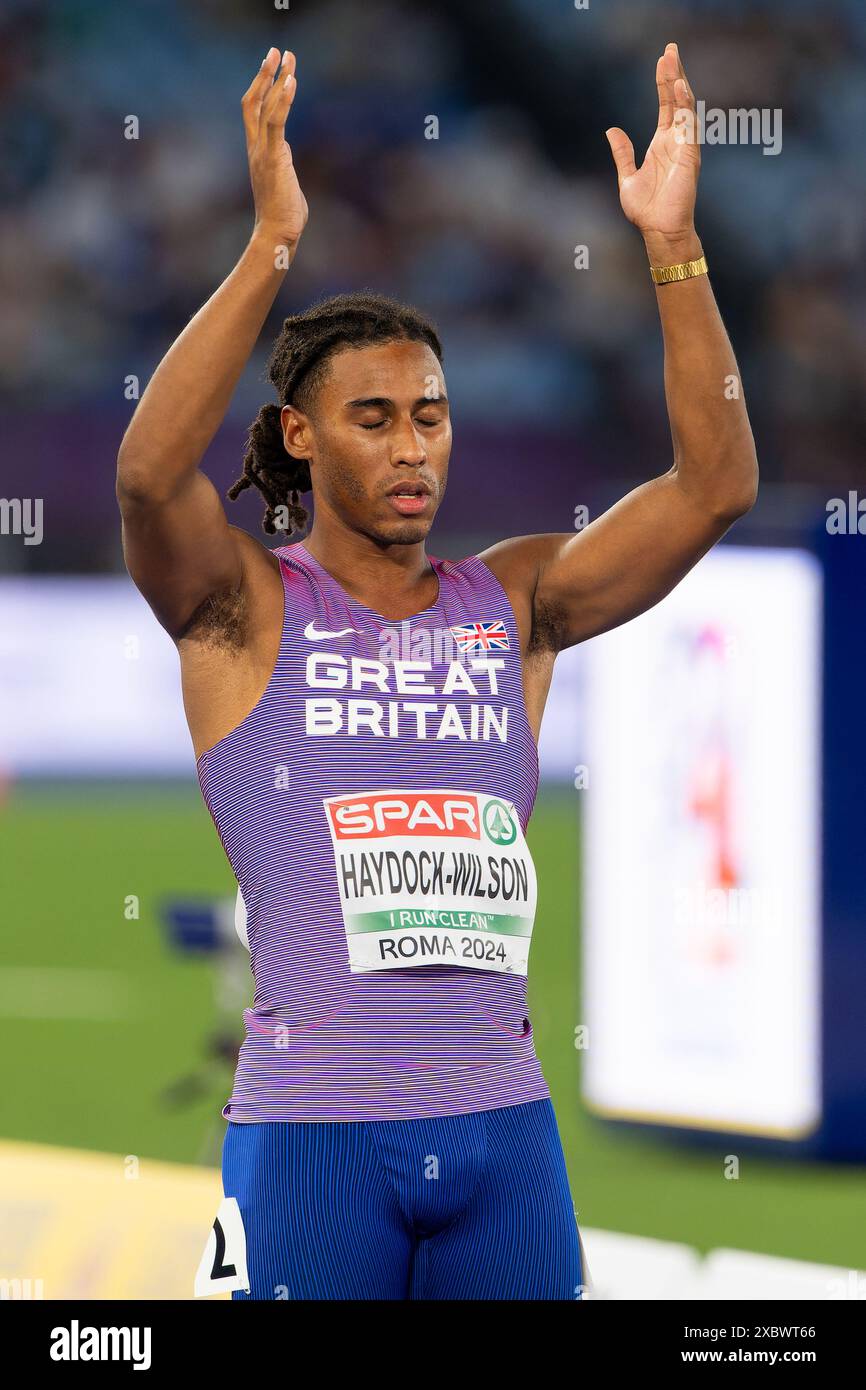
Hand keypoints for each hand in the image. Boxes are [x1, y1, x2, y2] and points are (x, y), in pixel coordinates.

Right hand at [242, 47, 308, 248]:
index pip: (254, 111)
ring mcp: (263, 152)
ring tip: (286, 57)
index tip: (273, 68)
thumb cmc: (284, 216)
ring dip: (276, 79)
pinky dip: (283, 100)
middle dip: (265, 74)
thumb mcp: (283, 180)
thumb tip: (286, 154)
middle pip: (255, 101)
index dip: (261, 87)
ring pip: (265, 106)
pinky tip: (291, 82)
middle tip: (276, 50)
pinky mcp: (274, 158)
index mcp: (258, 152)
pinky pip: (276, 122)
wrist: (278, 234)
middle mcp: (256, 148)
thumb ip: (283, 163)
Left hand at [605, 42, 700, 255]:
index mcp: (662, 143)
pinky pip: (688, 126)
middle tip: (670, 48)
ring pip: (684, 108)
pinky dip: (684, 106)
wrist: (658, 231)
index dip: (664, 81)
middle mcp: (676, 141)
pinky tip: (679, 88)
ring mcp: (685, 147)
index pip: (665, 105)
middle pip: (676, 99)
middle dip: (674, 73)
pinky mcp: (689, 157)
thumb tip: (611, 130)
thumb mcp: (627, 177)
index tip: (662, 58)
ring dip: (679, 83)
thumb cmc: (647, 210)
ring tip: (672, 60)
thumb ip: (622, 154)